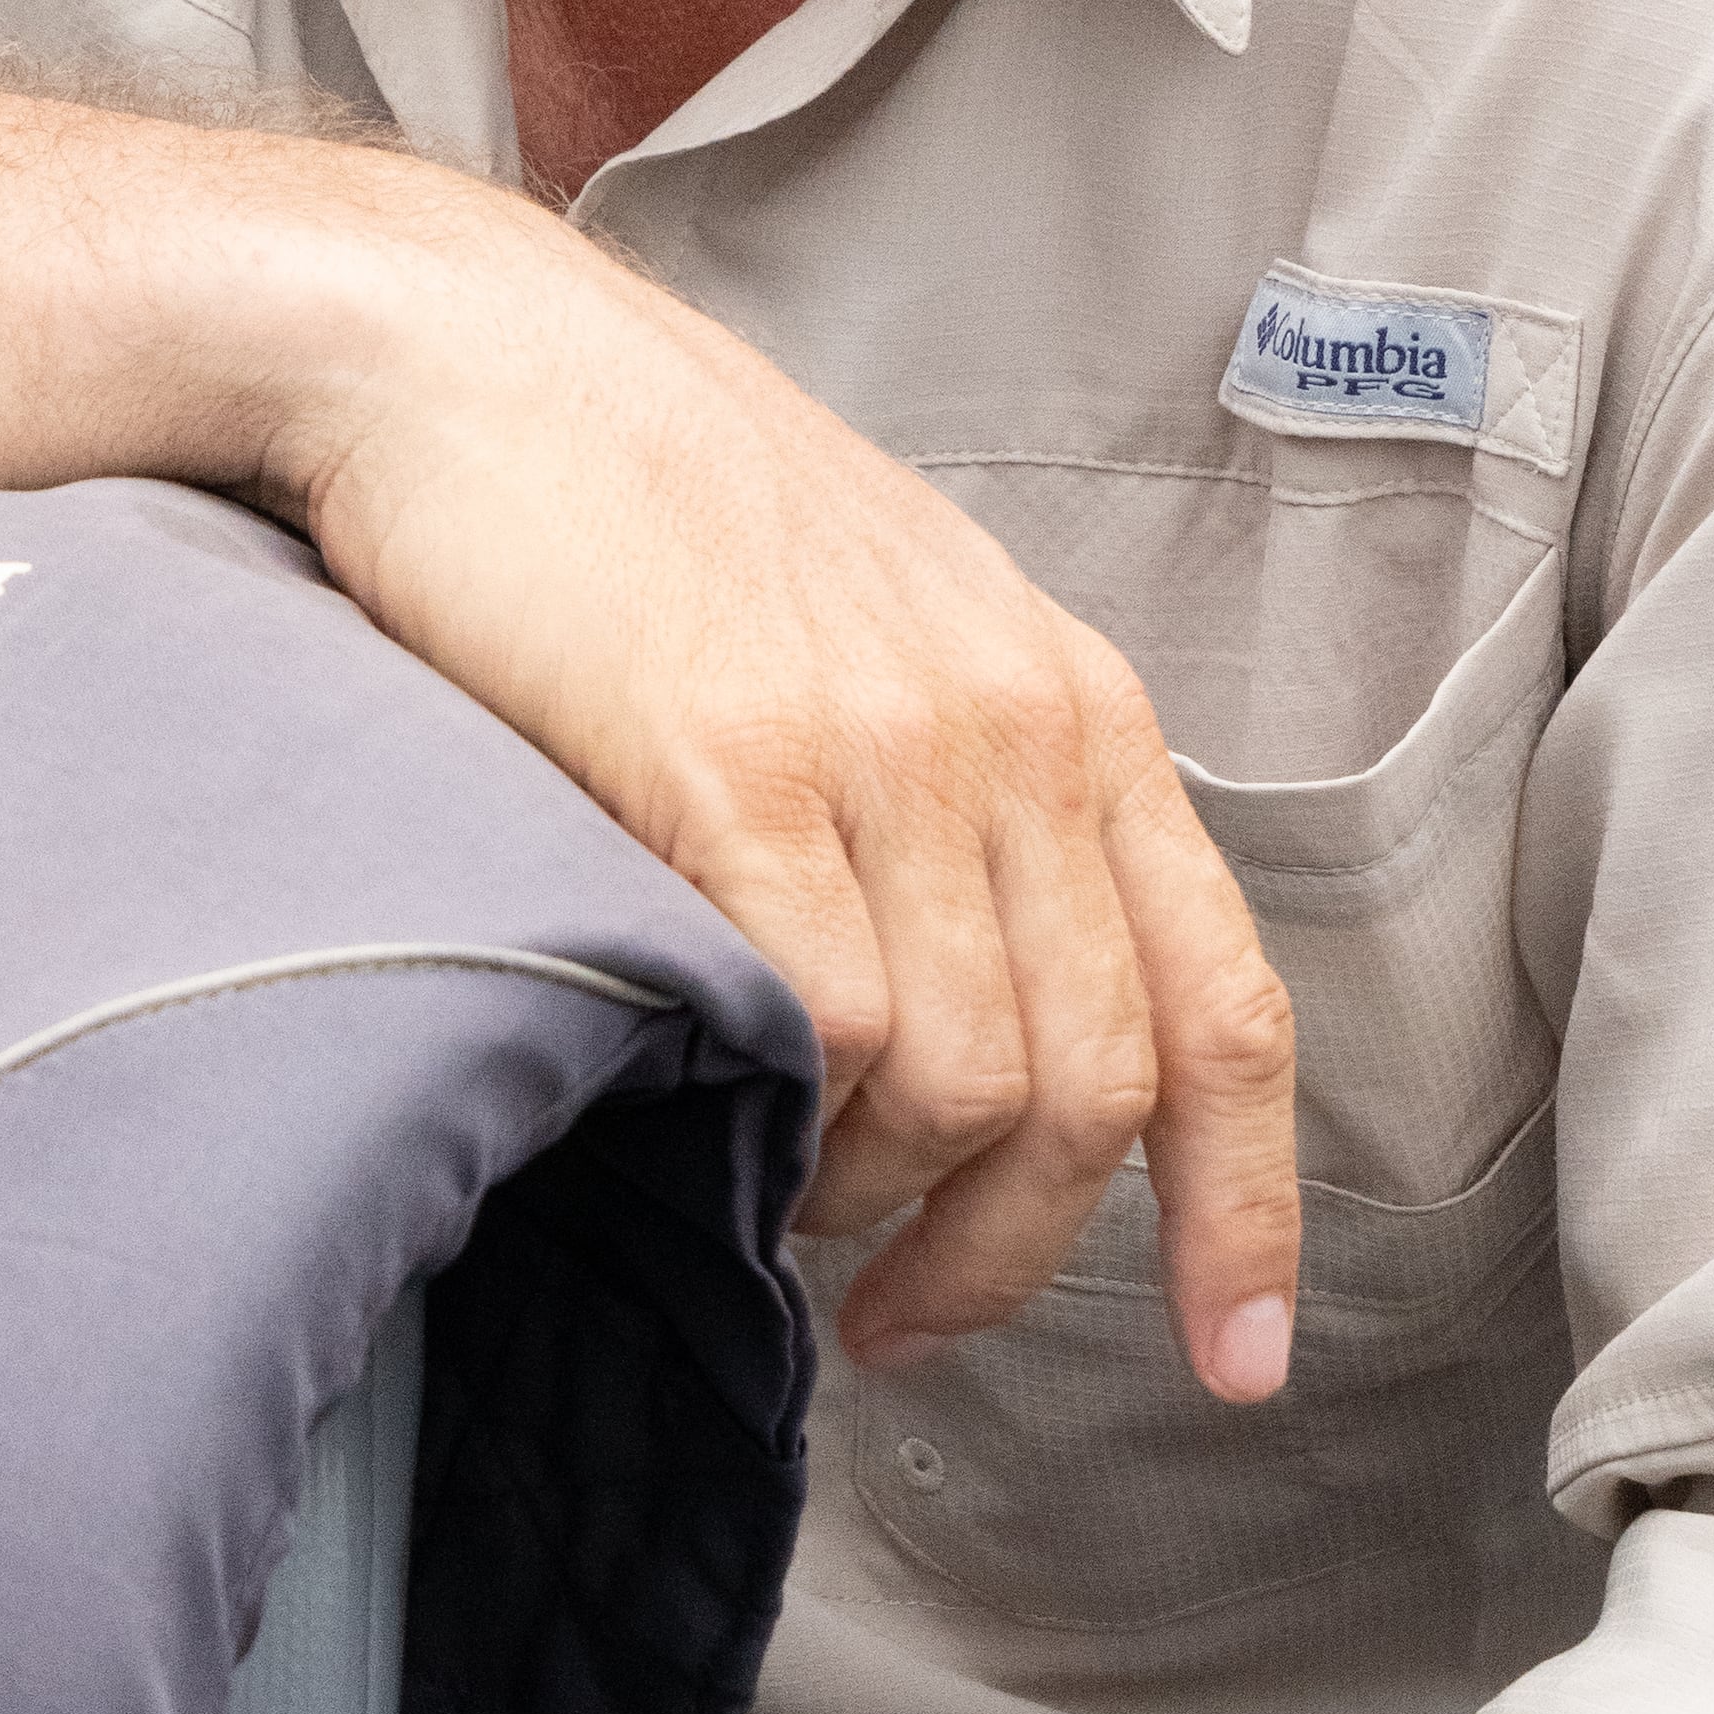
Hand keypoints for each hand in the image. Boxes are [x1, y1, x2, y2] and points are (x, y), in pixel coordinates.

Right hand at [279, 198, 1300, 1394]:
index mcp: (1070, 703)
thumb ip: (963, 794)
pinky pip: (827, 1028)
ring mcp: (882, 747)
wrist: (467, 352)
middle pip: (1096, 1088)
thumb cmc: (642, 497)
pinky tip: (720, 1127)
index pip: (1223, 1004)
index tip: (1233, 1361)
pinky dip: (789, 1125)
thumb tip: (977, 1025)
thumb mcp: (879, 623)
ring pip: (965, 1085)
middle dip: (1003, 1255)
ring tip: (777, 1202)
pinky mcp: (735, 766)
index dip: (1246, 1214)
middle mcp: (1012, 729)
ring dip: (874, 1201)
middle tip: (897, 1315)